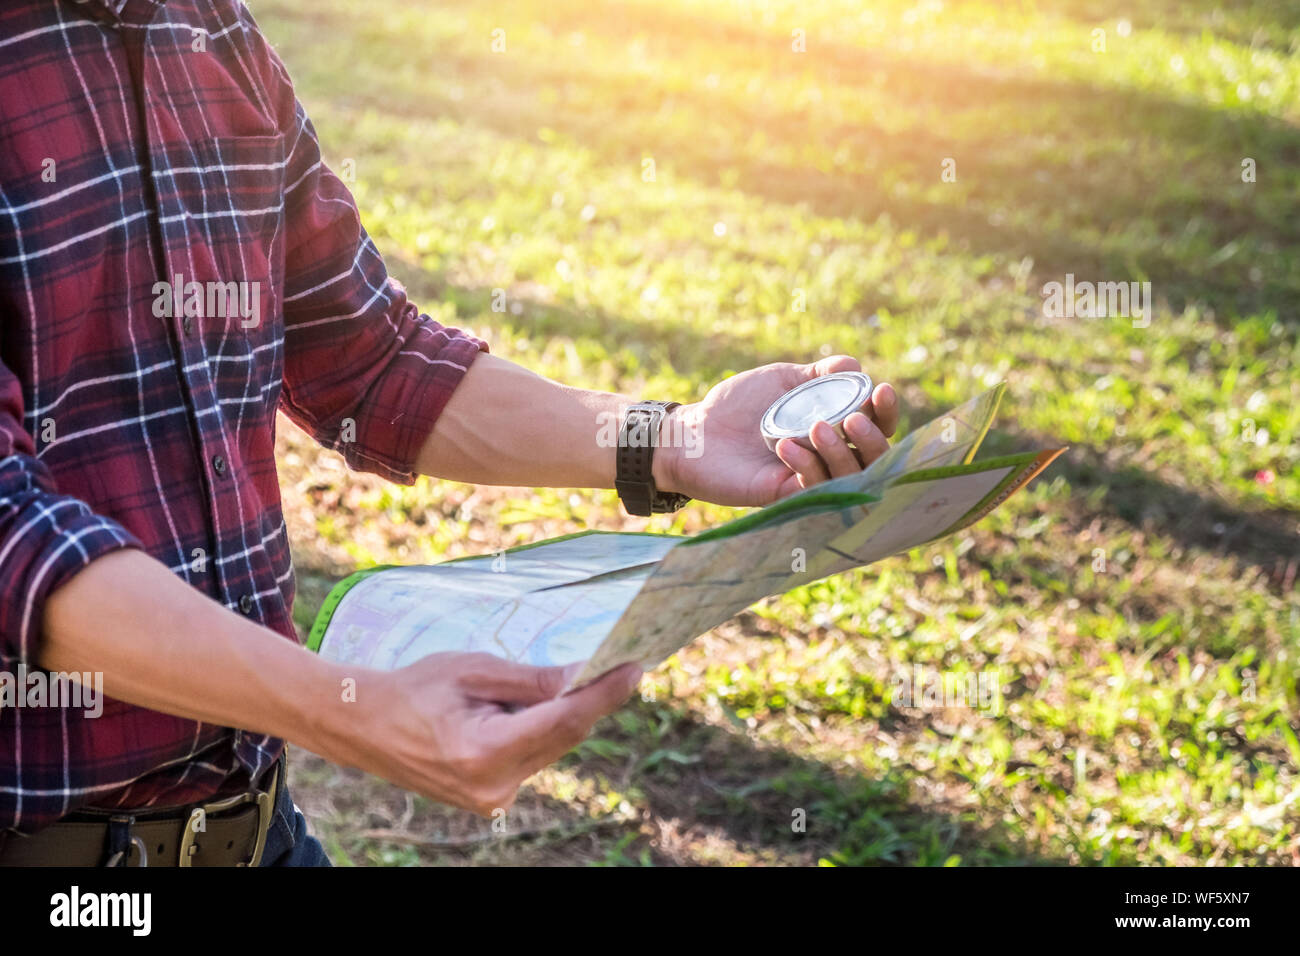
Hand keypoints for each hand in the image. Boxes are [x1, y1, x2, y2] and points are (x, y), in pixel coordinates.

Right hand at [334, 653, 641, 815]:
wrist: (364, 727)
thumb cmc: (413, 689)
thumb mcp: (471, 670)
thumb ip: (529, 679)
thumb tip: (581, 675)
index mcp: (483, 751)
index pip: (562, 721)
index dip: (603, 694)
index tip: (634, 668)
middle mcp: (493, 785)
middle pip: (563, 736)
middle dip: (589, 698)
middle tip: (616, 660)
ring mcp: (492, 798)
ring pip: (551, 747)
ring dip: (561, 713)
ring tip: (561, 677)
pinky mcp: (491, 798)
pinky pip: (533, 757)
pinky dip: (540, 728)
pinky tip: (531, 705)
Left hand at [654, 355, 897, 506]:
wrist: (694, 431)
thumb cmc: (737, 404)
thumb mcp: (782, 380)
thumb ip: (819, 374)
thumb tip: (855, 367)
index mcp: (832, 427)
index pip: (876, 426)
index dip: (886, 412)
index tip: (881, 390)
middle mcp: (827, 457)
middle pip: (874, 459)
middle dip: (872, 438)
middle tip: (854, 418)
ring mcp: (808, 479)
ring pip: (848, 478)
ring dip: (840, 452)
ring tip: (818, 427)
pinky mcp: (784, 498)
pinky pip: (811, 489)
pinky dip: (806, 466)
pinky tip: (786, 446)